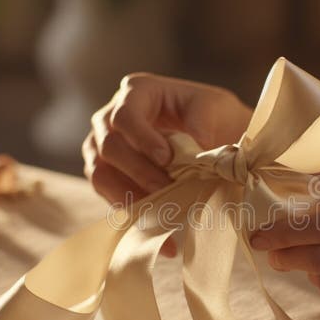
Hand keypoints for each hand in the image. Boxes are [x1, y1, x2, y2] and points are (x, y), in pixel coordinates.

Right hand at [83, 74, 251, 255]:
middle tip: (168, 188)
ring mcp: (103, 147)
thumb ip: (200, 124)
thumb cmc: (215, 115)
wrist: (220, 134)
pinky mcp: (107, 175)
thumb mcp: (215, 108)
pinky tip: (160, 229)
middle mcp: (110, 116)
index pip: (125, 115)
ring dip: (130, 193)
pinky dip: (132, 211)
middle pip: (108, 145)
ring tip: (162, 211)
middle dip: (139, 171)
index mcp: (137, 91)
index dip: (141, 138)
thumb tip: (190, 155)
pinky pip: (108, 195)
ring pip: (100, 172)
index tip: (167, 159)